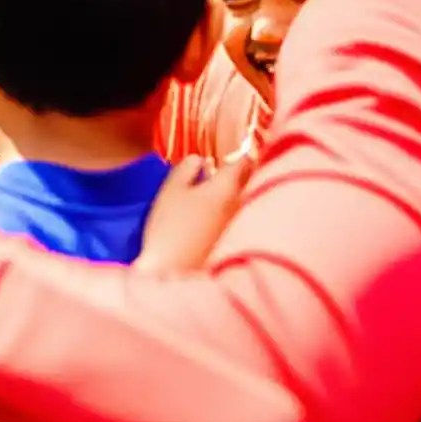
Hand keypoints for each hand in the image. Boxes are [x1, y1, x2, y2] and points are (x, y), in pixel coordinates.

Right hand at [134, 156, 252, 272]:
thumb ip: (187, 169)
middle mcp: (243, 203)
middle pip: (249, 180)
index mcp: (229, 186)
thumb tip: (200, 160)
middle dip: (240, 172)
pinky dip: (233, 211)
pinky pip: (240, 218)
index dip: (238, 151)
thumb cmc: (171, 228)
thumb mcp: (171, 190)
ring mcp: (241, 225)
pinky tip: (215, 215)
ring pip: (245, 200)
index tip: (232, 148)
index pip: (243, 160)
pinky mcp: (235, 243)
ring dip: (237, 192)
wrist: (175, 273)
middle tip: (227, 167)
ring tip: (220, 190)